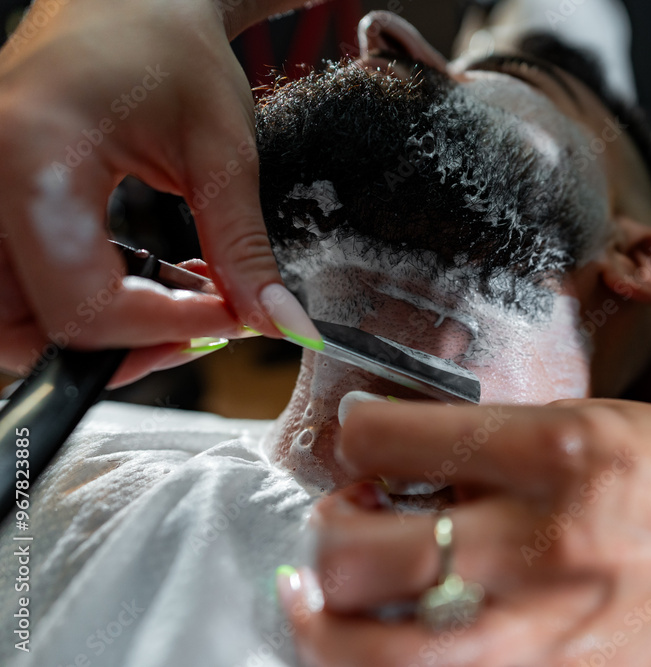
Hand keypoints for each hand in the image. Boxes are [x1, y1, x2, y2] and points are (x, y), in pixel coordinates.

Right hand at [0, 0, 317, 382]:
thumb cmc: (172, 49)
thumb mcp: (222, 152)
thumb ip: (243, 249)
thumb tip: (279, 322)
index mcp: (35, 159)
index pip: (83, 304)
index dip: (166, 331)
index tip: (233, 318)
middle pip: (21, 331)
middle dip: (119, 350)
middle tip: (197, 329)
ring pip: (8, 320)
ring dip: (93, 335)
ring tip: (173, 303)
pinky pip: (13, 286)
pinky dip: (75, 305)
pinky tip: (141, 280)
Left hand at [282, 400, 650, 665]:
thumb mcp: (585, 419)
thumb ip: (489, 441)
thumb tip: (395, 459)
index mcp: (554, 452)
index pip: (397, 442)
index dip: (355, 436)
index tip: (359, 439)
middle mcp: (544, 540)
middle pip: (366, 555)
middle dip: (325, 531)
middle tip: (341, 516)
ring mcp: (550, 625)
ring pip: (383, 654)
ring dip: (324, 624)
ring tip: (315, 599)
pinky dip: (389, 661)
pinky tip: (380, 639)